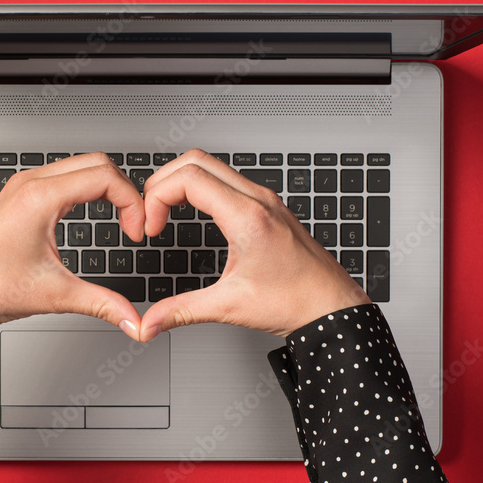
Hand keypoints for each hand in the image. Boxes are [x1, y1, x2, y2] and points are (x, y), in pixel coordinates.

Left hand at [0, 153, 145, 338]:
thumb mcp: (56, 295)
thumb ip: (103, 304)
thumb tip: (134, 319)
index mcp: (39, 198)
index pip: (105, 177)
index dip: (132, 203)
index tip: (136, 232)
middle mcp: (30, 184)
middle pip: (97, 163)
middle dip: (123, 191)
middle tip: (131, 224)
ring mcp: (22, 186)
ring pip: (80, 165)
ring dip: (105, 187)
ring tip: (117, 219)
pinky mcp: (18, 195)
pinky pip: (62, 176)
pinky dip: (85, 188)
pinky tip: (91, 213)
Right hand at [138, 149, 370, 342]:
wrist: (332, 308)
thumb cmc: (296, 302)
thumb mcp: (229, 306)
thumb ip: (182, 311)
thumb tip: (150, 322)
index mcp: (248, 218)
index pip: (189, 179)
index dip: (157, 198)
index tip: (153, 228)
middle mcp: (258, 200)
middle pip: (196, 160)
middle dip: (163, 182)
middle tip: (151, 213)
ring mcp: (266, 200)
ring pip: (213, 165)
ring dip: (182, 181)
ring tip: (166, 211)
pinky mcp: (269, 207)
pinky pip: (228, 179)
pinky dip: (202, 187)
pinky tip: (195, 211)